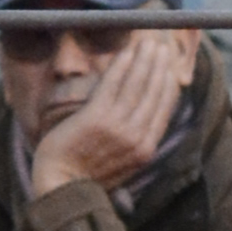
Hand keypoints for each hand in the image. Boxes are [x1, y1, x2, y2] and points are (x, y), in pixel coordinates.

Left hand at [25, 33, 189, 199]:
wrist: (61, 187)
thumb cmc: (85, 178)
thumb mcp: (122, 167)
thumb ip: (134, 145)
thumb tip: (143, 125)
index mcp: (145, 150)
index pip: (163, 110)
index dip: (168, 85)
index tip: (170, 69)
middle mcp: (137, 137)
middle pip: (155, 93)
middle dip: (161, 67)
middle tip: (163, 48)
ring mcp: (117, 126)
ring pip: (138, 85)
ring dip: (145, 60)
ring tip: (150, 43)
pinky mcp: (96, 116)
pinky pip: (114, 83)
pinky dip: (122, 64)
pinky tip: (128, 50)